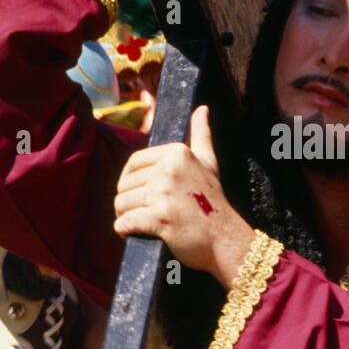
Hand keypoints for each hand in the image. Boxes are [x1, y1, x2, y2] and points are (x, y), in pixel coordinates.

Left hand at [113, 105, 253, 286]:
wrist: (226, 239)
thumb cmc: (214, 202)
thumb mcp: (209, 163)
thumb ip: (201, 134)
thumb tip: (202, 108)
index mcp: (177, 153)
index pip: (134, 163)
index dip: (132, 180)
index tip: (143, 193)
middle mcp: (169, 169)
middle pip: (125, 185)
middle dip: (130, 201)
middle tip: (148, 212)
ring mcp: (163, 193)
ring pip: (121, 204)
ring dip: (127, 216)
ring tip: (144, 223)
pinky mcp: (158, 218)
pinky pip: (123, 223)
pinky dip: (124, 230)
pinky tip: (133, 233)